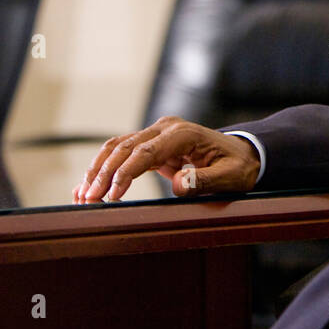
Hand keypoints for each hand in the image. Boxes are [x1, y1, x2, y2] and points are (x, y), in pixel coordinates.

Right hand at [73, 116, 260, 202]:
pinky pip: (124, 154)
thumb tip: (179, 184)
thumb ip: (206, 180)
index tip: (110, 196)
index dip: (124, 174)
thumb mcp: (230, 176)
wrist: (245, 154)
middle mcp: (166, 128)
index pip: (145, 152)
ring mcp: (158, 133)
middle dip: (103, 174)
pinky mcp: (154, 144)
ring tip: (82, 196)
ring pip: (118, 147)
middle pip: (124, 147)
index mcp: (183, 134)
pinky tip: (88, 186)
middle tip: (88, 200)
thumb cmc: (239, 166)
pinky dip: (105, 169)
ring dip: (98, 170)